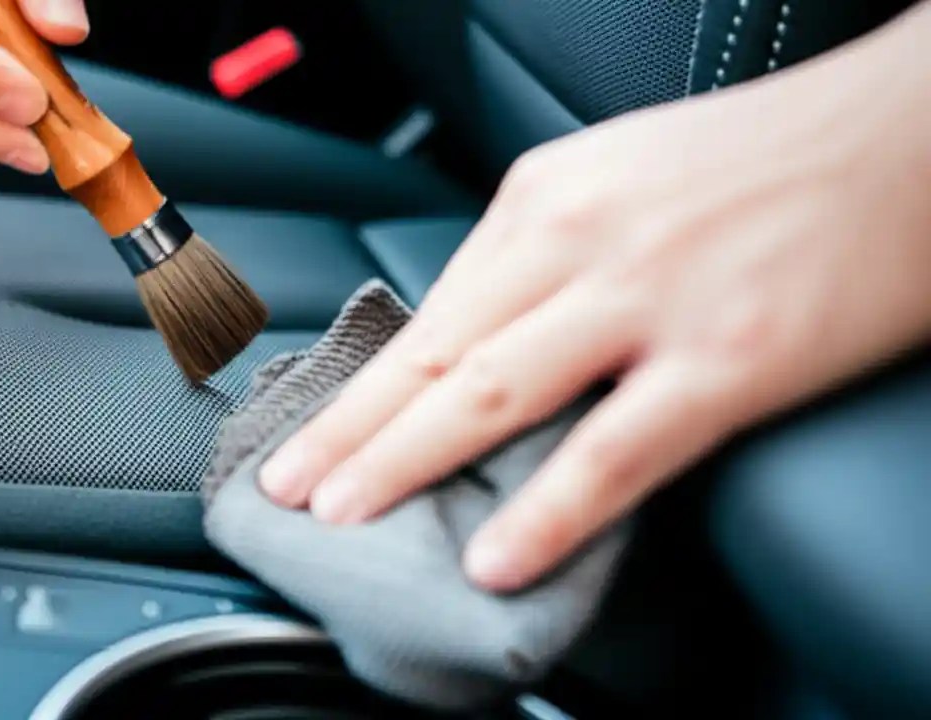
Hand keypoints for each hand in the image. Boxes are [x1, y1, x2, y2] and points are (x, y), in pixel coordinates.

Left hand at [259, 4, 930, 591]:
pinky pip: (615, 451)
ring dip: (401, 463)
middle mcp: (580, 241)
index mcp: (548, 198)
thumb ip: (548, 257)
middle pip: (434, 355)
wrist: (909, 130)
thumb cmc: (769, 158)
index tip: (313, 429)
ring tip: (341, 515)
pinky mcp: (726, 358)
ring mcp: (648, 301)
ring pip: (493, 397)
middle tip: (284, 483)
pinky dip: (546, 511)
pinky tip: (493, 556)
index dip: (363, 383)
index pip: (431, 311)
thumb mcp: (625, 179)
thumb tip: (486, 340)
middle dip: (347, 428)